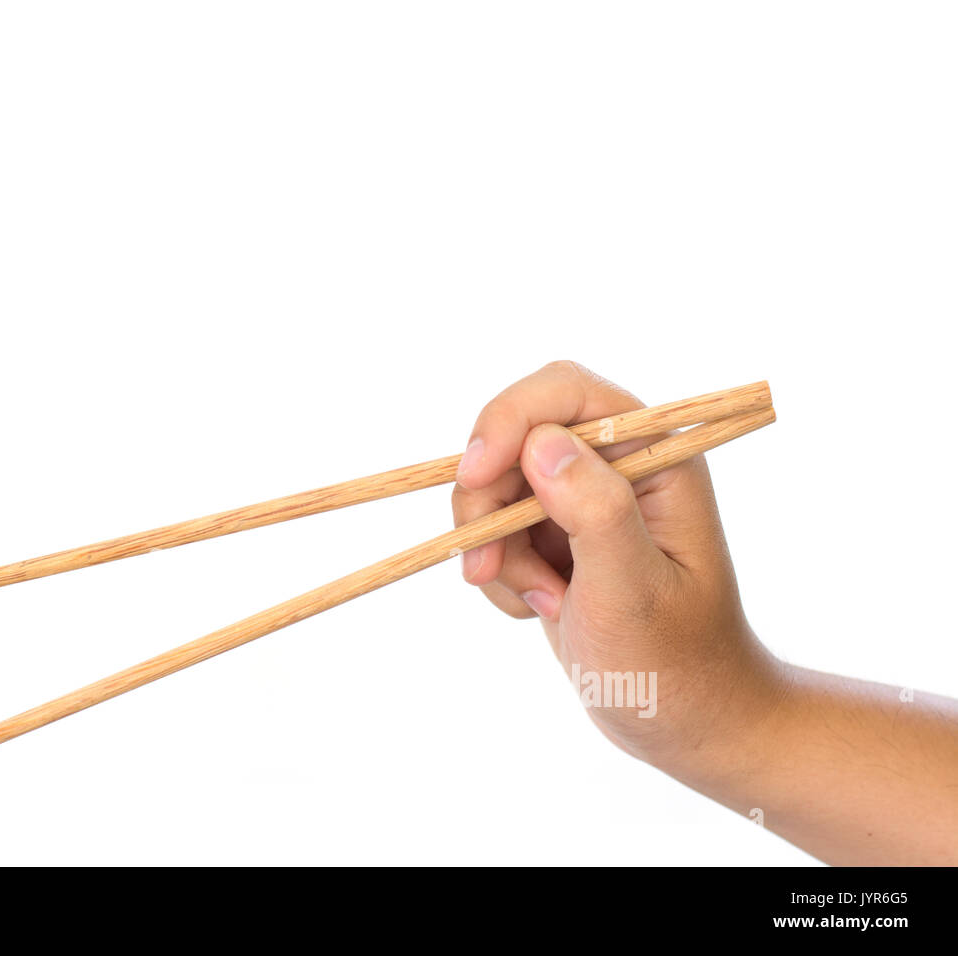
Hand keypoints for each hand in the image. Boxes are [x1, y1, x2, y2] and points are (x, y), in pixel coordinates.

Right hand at [451, 361, 783, 769]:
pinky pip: (493, 530)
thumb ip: (594, 512)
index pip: (565, 391)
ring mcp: (581, 500)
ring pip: (493, 488)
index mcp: (654, 457)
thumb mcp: (634, 592)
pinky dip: (498, 572)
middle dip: (489, 502)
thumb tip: (541, 444)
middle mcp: (617, 465)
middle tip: (485, 568)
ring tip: (540, 602)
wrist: (685, 723)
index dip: (510, 419)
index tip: (476, 476)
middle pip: (514, 437)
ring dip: (495, 549)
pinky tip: (540, 608)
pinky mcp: (554, 536)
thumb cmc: (676, 665)